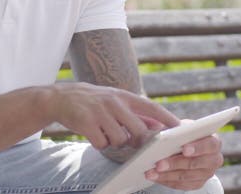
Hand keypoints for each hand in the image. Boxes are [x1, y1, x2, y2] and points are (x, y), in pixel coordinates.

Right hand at [47, 82, 178, 149]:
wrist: (61, 97)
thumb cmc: (93, 102)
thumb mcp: (115, 101)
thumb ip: (135, 113)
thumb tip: (157, 126)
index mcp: (123, 96)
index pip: (151, 107)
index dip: (167, 118)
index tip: (180, 128)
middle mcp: (114, 102)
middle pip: (138, 130)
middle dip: (138, 140)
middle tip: (130, 140)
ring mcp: (100, 113)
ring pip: (119, 140)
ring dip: (114, 142)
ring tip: (104, 131)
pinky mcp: (86, 123)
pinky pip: (101, 143)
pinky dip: (99, 143)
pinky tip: (93, 134)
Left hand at [144, 133, 223, 190]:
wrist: (186, 144)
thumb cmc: (184, 133)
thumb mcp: (182, 126)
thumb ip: (177, 129)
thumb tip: (165, 133)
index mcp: (214, 142)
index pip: (210, 145)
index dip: (197, 148)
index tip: (184, 149)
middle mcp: (214, 159)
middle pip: (196, 163)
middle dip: (175, 163)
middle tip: (159, 163)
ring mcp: (206, 173)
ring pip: (186, 176)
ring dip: (167, 174)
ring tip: (151, 172)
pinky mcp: (197, 183)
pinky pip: (181, 185)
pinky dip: (166, 180)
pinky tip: (155, 176)